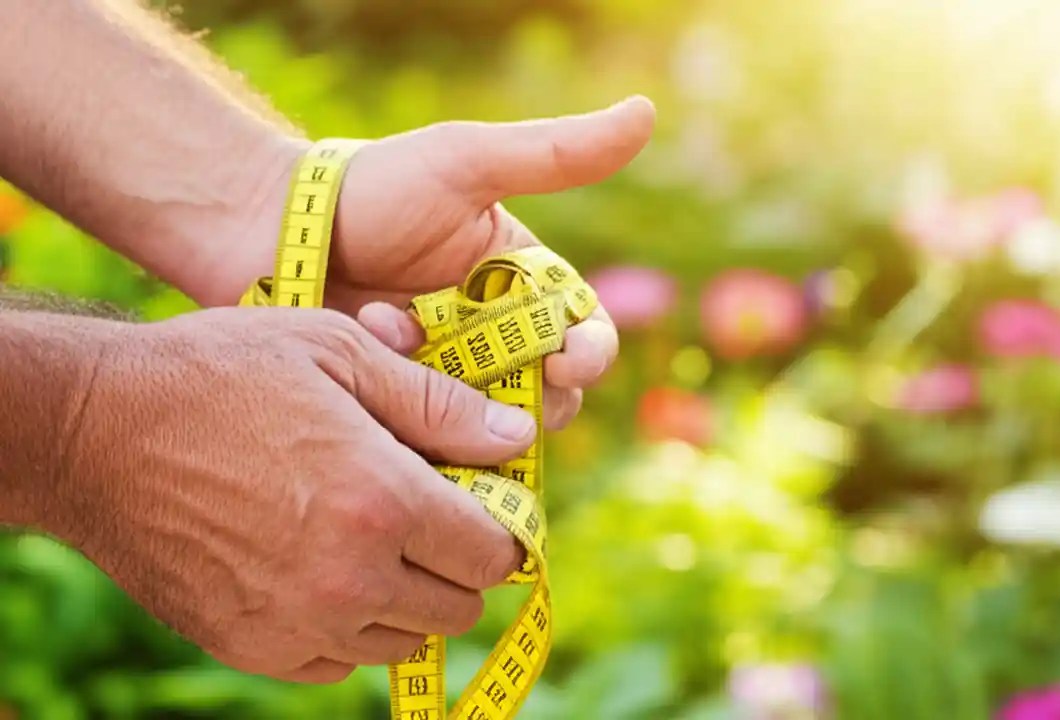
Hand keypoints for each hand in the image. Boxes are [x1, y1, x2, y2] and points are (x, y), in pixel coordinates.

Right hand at [51, 308, 539, 682]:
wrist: (94, 430)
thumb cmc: (221, 374)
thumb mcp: (340, 353)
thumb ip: (439, 405)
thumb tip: (518, 436)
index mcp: (383, 501)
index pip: (494, 552)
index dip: (499, 525)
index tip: (478, 500)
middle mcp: (349, 578)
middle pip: (459, 605)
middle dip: (458, 562)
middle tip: (426, 515)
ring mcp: (297, 623)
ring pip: (403, 640)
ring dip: (407, 597)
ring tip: (370, 538)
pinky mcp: (250, 646)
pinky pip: (338, 663)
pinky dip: (349, 626)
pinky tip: (321, 569)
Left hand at [226, 97, 656, 428]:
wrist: (271, 227)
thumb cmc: (375, 188)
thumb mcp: (467, 164)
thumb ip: (555, 153)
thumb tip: (649, 109)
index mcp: (524, 288)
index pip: (584, 336)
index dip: (587, 355)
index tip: (568, 362)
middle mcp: (494, 340)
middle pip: (548, 397)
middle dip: (522, 392)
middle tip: (477, 368)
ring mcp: (447, 380)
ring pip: (491, 424)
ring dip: (455, 386)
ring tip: (396, 329)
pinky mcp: (403, 411)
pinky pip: (432, 434)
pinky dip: (410, 399)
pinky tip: (371, 343)